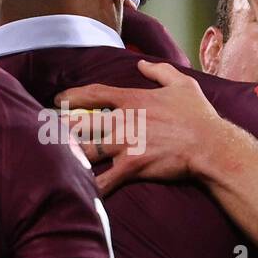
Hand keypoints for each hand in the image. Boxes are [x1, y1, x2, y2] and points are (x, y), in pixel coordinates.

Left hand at [56, 60, 229, 194]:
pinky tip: (75, 192)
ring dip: (68, 156)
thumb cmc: (198, 116)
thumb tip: (140, 65)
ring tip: (51, 161)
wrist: (211, 145)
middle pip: (80, 123)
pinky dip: (89, 187)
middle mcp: (123, 120)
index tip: (58, 100)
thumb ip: (159, 71)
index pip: (94, 93)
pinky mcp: (132, 167)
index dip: (72, 96)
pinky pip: (104, 179)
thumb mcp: (182, 84)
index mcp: (132, 99)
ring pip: (85, 150)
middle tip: (46, 134)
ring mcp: (126, 144)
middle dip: (60, 129)